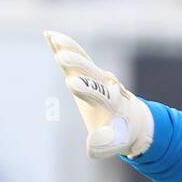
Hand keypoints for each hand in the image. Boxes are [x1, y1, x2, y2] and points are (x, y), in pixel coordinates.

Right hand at [44, 30, 154, 159]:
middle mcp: (104, 85)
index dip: (86, 88)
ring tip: (53, 38)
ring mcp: (95, 76)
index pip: (97, 93)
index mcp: (110, 103)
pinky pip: (77, 56)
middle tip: (62, 57)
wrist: (132, 119)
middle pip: (91, 71)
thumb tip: (93, 143)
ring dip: (70, 48)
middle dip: (78, 64)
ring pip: (83, 59)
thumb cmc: (121, 134)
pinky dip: (64, 46)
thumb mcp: (116, 145)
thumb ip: (104, 146)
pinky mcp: (86, 72)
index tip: (71, 83)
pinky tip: (49, 35)